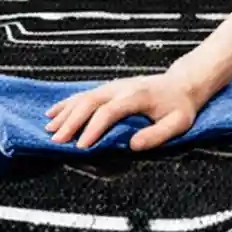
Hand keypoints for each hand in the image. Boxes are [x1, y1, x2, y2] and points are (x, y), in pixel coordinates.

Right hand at [44, 72, 204, 150]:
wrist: (181, 85)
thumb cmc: (179, 106)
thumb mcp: (178, 123)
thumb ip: (157, 135)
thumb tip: (133, 146)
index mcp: (136, 96)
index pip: (109, 112)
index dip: (94, 129)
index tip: (82, 146)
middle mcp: (120, 89)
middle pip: (90, 103)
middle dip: (72, 122)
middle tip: (58, 141)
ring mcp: (112, 87)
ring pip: (83, 97)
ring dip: (65, 114)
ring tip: (50, 130)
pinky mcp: (108, 89)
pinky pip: (83, 95)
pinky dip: (66, 104)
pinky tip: (52, 113)